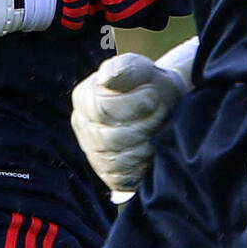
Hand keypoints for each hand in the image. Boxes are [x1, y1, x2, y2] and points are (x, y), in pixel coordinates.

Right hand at [71, 37, 196, 194]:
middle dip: (143, 127)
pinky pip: (120, 179)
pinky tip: (152, 152)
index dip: (134, 104)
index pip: (102, 108)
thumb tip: (106, 78)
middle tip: (160, 115)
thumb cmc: (149, 84)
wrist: (164, 105)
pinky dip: (141, 167)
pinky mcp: (107, 173)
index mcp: (84, 98)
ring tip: (157, 132)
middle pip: (109, 138)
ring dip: (145, 147)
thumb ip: (124, 69)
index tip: (153, 96)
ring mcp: (92, 151)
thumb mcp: (141, 69)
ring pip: (116, 160)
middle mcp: (82, 126)